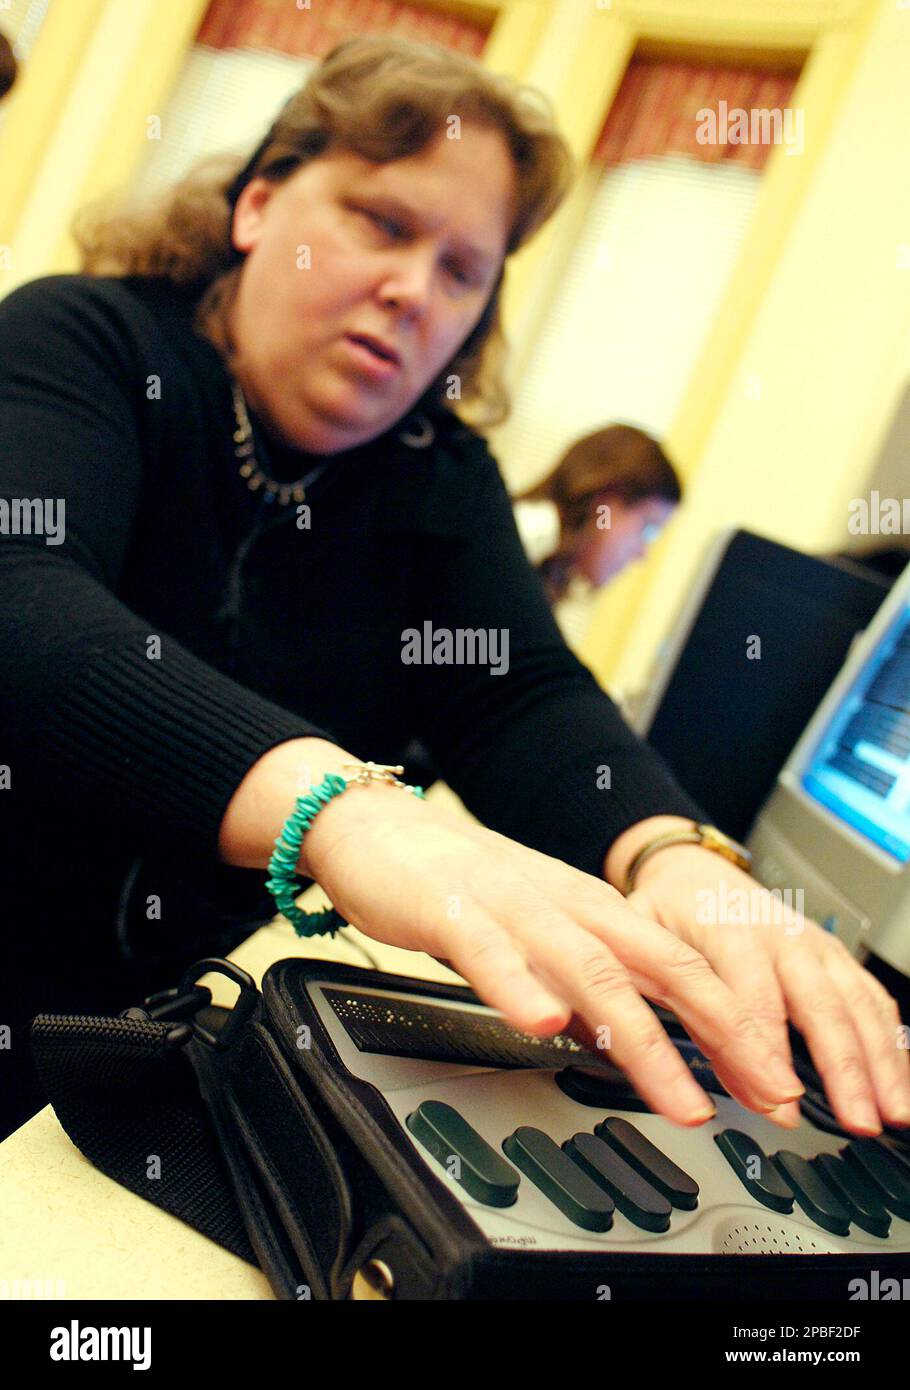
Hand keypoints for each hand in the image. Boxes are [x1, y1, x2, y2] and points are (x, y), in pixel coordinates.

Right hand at [302, 786, 808, 1128]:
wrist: (379, 828)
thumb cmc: (460, 885)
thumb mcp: (541, 929)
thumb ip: (588, 972)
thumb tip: (641, 1033)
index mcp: (593, 910)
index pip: (683, 967)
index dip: (735, 1023)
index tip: (773, 1081)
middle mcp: (567, 904)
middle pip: (660, 966)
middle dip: (722, 1033)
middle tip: (765, 1093)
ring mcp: (512, 904)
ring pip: (589, 968)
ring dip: (641, 1037)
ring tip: (677, 1095)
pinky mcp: (451, 908)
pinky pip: (490, 951)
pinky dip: (521, 986)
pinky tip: (542, 1021)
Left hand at [624, 844, 909, 1135]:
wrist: (692, 870)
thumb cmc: (666, 911)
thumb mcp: (646, 951)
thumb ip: (672, 1009)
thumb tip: (692, 1076)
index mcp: (729, 930)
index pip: (753, 999)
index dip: (766, 1056)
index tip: (780, 1105)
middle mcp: (781, 935)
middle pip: (820, 1005)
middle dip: (843, 1068)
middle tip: (856, 1120)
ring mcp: (813, 943)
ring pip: (856, 1004)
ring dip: (879, 1061)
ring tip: (893, 1113)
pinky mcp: (833, 953)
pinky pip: (870, 996)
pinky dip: (891, 1039)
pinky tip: (899, 1079)